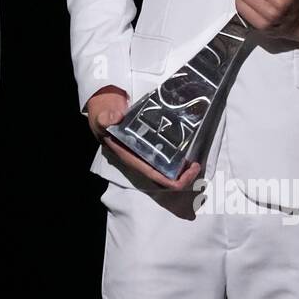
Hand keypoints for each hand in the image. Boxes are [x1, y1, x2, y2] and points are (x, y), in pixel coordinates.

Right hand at [85, 85, 200, 191]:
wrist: (102, 117)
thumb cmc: (104, 120)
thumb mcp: (103, 118)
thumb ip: (106, 118)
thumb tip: (115, 117)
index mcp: (133, 159)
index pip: (157, 177)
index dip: (176, 180)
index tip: (191, 167)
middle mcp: (141, 162)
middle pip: (165, 181)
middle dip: (184, 178)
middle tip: (196, 164)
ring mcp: (146, 158)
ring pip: (167, 174)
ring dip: (182, 173)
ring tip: (194, 161)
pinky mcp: (149, 151)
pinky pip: (165, 163)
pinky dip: (178, 162)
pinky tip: (186, 151)